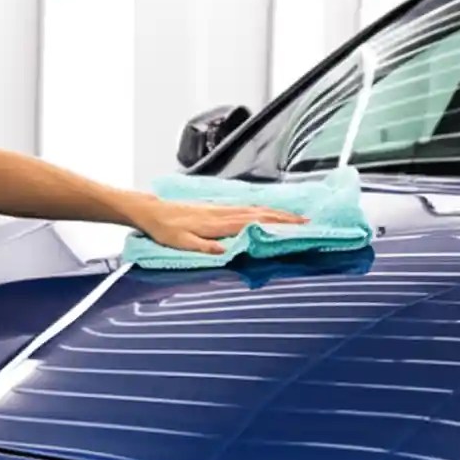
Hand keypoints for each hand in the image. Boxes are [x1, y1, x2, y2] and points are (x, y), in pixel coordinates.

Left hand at [129, 196, 306, 254]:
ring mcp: (220, 209)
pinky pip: (245, 207)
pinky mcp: (217, 208)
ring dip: (276, 212)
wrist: (152, 211)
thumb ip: (203, 247)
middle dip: (284, 217)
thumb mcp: (179, 243)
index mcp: (216, 223)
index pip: (252, 222)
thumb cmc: (165, 230)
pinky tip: (268, 211)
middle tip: (307, 221)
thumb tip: (226, 251)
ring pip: (254, 208)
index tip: (295, 226)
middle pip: (259, 213)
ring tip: (296, 216)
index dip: (275, 223)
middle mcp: (222, 213)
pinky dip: (261, 209)